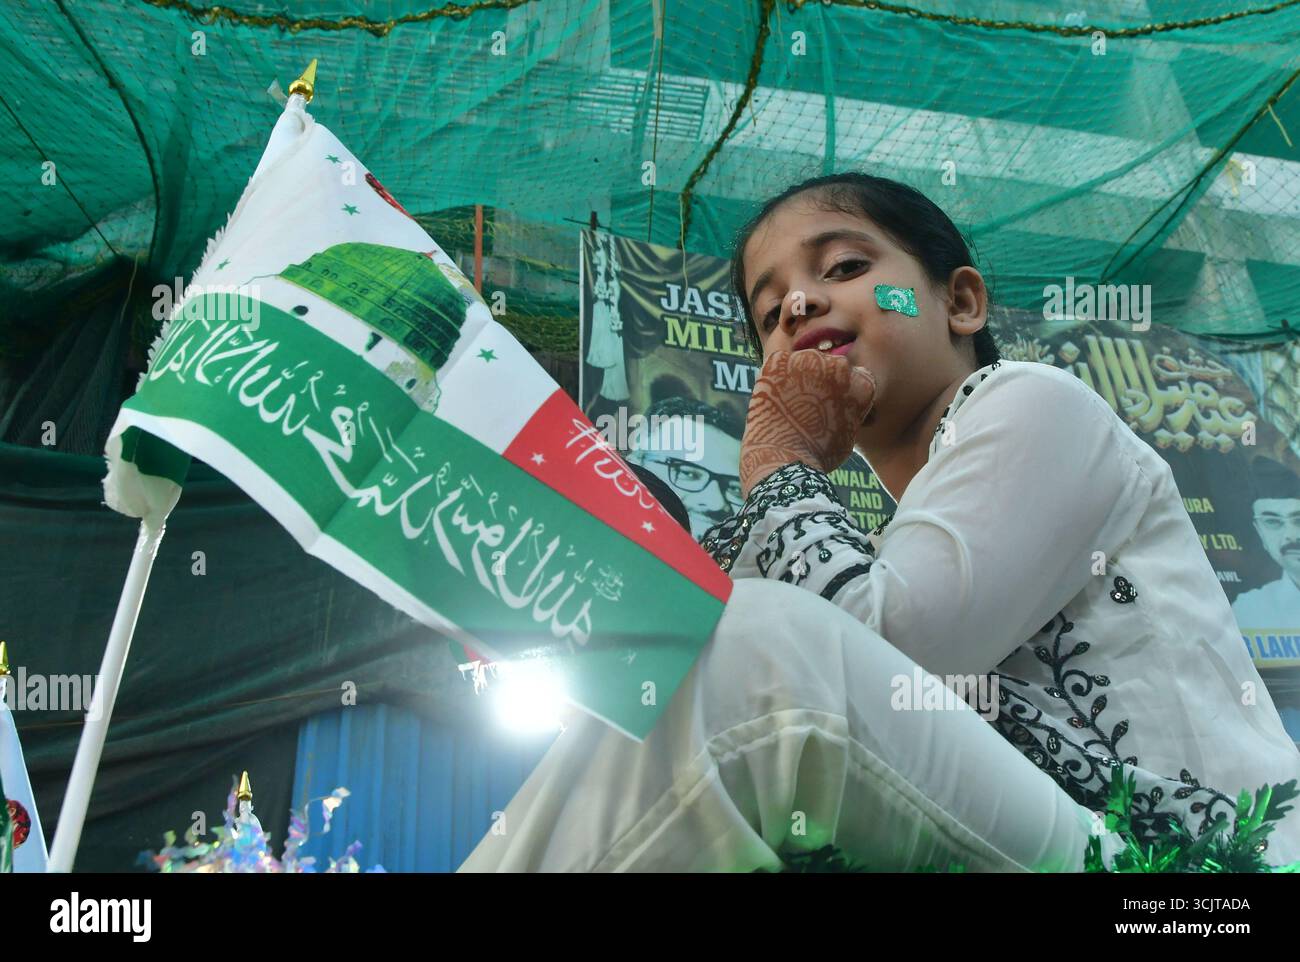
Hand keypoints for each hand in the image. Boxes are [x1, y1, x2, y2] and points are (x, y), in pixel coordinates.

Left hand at [739, 349, 876, 497]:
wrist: (785, 460)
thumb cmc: (819, 455)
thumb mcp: (849, 434)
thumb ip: (850, 410)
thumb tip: (843, 404)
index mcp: (862, 384)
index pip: (855, 376)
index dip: (840, 392)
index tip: (828, 406)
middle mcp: (839, 366)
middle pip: (830, 365)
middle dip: (820, 380)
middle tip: (805, 407)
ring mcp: (809, 360)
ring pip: (804, 360)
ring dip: (798, 375)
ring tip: (788, 405)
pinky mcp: (779, 360)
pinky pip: (777, 361)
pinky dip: (774, 375)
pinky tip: (773, 396)